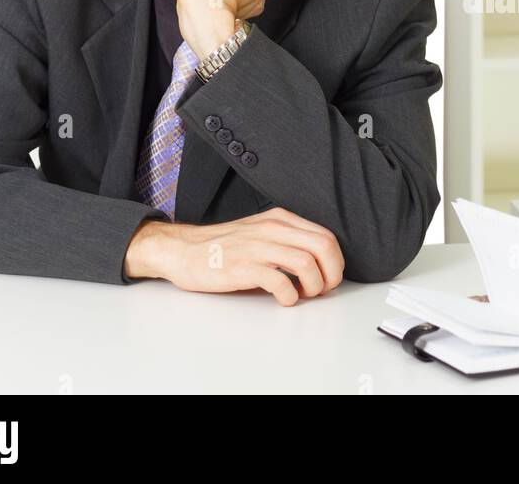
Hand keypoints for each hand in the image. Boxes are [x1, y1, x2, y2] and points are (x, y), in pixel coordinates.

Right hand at [124, 207, 344, 304]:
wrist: (182, 250)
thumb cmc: (222, 246)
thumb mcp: (260, 232)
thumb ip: (287, 240)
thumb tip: (319, 264)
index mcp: (279, 219)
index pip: (325, 236)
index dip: (335, 261)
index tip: (330, 277)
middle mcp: (272, 229)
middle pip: (323, 247)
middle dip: (332, 273)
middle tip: (323, 289)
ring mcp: (257, 247)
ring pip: (306, 263)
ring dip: (314, 285)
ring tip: (304, 294)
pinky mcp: (243, 267)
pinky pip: (280, 282)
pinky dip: (290, 295)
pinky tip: (285, 299)